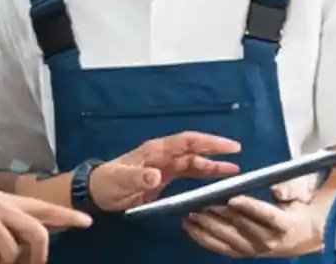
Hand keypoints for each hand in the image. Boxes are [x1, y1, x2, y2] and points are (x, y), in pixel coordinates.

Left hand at [90, 131, 241, 211]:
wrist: (97, 193)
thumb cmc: (108, 183)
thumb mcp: (121, 181)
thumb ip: (139, 177)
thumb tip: (157, 175)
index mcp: (155, 150)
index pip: (186, 141)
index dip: (207, 142)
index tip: (228, 146)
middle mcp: (163, 155)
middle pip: (194, 149)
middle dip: (215, 150)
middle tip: (238, 153)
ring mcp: (164, 166)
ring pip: (193, 161)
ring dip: (212, 165)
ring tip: (234, 171)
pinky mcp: (164, 178)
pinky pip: (188, 172)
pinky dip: (202, 174)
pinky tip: (215, 180)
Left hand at [182, 183, 321, 258]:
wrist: (305, 237)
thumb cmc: (302, 209)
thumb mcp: (304, 195)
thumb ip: (292, 189)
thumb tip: (278, 190)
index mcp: (285, 224)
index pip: (266, 215)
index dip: (249, 207)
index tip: (233, 198)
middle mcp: (269, 241)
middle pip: (242, 227)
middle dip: (219, 214)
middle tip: (200, 202)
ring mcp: (254, 250)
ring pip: (228, 239)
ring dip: (207, 227)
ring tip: (189, 214)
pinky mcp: (243, 253)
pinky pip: (221, 248)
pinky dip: (204, 239)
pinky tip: (189, 228)